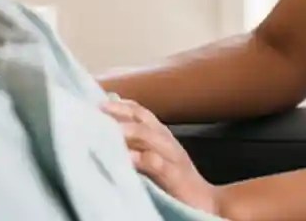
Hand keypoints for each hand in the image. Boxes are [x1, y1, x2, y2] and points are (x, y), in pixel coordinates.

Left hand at [101, 97, 221, 215]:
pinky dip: (141, 158)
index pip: (140, 112)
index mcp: (162, 136)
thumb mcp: (156, 159)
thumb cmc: (177, 183)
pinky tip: (126, 158)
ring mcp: (172, 157)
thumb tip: (108, 136)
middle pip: (143, 118)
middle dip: (120, 111)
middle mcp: (167, 141)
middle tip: (97, 109)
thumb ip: (138, 146)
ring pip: (149, 136)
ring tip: (107, 128)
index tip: (97, 102)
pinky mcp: (174, 176)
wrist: (207, 203)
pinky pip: (156, 163)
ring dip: (128, 130)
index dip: (120, 105)